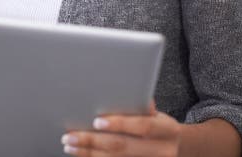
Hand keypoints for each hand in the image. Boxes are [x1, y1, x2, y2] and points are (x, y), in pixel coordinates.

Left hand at [61, 100, 181, 156]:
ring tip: (69, 145)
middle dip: (92, 140)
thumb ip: (139, 104)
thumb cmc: (156, 124)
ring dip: (88, 153)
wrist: (172, 148)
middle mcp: (163, 151)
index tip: (95, 121)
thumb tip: (122, 90)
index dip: (119, 123)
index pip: (142, 126)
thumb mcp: (155, 112)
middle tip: (69, 135)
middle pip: (122, 147)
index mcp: (168, 130)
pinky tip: (81, 154)